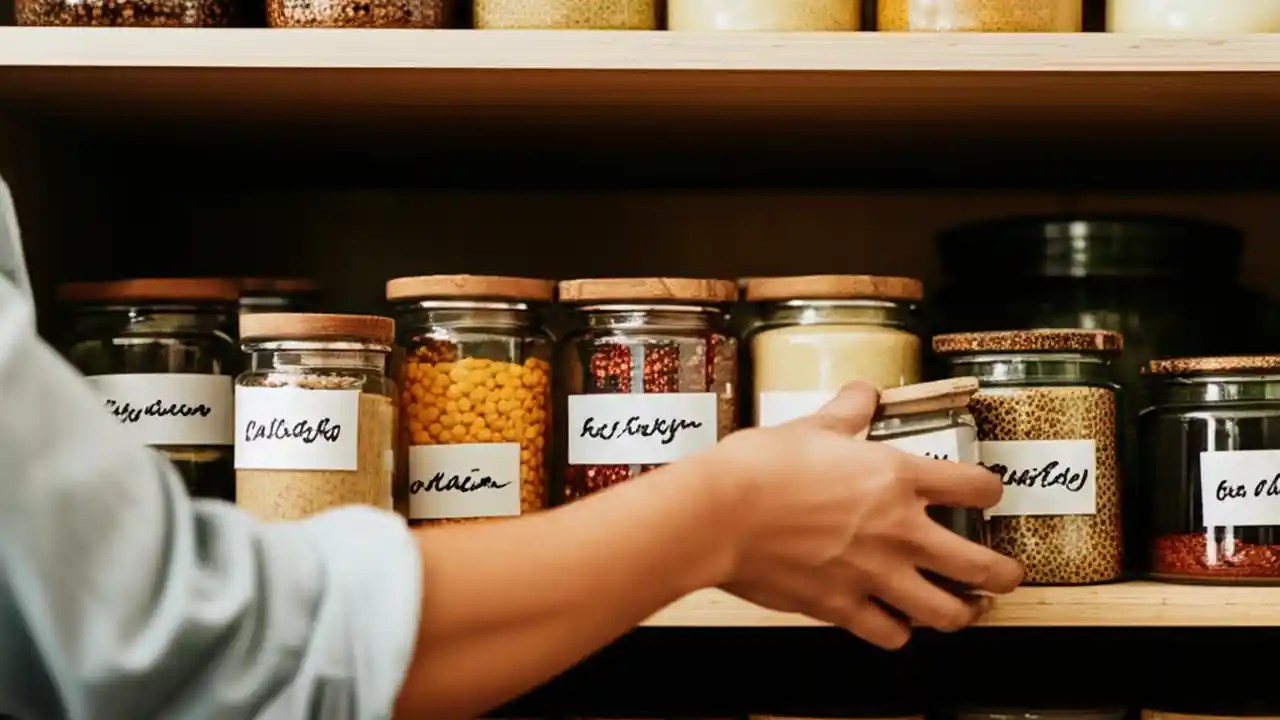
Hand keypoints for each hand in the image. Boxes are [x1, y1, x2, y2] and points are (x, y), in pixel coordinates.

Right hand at [702, 381, 1022, 648]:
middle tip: (1006, 576)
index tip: (988, 494)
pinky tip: (897, 623)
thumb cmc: (761, 468)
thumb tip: (863, 392)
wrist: (719, 514)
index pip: (975, 486)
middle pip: (981, 566)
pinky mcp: (842, 607)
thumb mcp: (811, 426)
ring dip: (963, 613)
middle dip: (1004, 575)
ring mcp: (874, 575)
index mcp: (897, 479)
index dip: (991, 490)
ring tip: (965, 609)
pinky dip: (899, 632)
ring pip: (946, 613)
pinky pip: (890, 634)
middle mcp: (899, 531)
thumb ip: (847, 412)